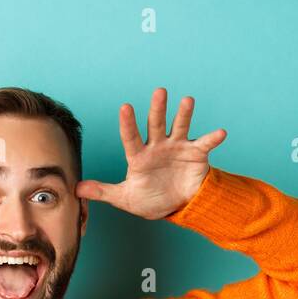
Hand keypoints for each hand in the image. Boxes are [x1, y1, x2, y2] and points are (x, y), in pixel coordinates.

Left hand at [75, 88, 227, 219]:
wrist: (176, 206)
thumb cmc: (149, 199)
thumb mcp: (124, 198)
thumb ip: (102, 192)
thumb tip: (76, 190)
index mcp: (140, 156)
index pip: (131, 137)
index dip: (128, 124)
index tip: (125, 107)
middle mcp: (158, 146)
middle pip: (156, 124)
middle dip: (157, 108)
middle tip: (158, 92)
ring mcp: (178, 147)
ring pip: (180, 126)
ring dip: (184, 114)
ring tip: (187, 100)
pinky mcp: (196, 154)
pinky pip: (205, 144)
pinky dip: (213, 138)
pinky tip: (220, 133)